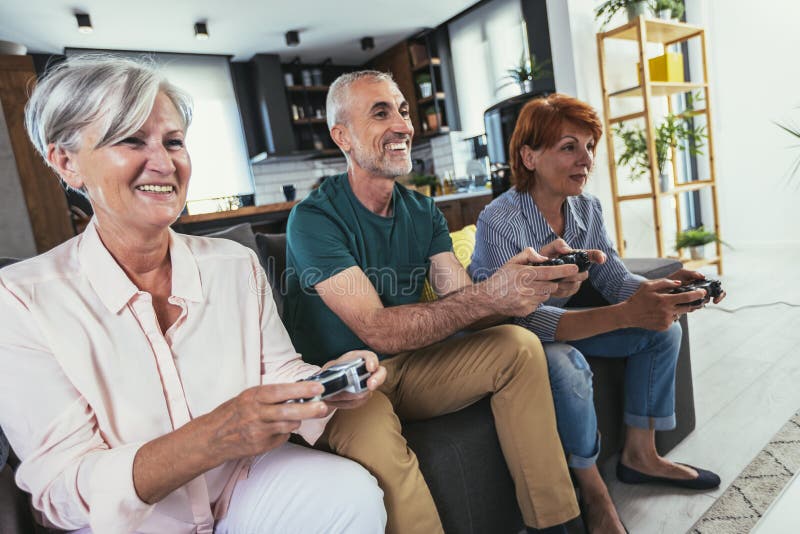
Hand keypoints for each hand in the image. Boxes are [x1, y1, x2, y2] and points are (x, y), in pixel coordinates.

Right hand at [204, 382, 328, 462]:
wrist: (212, 438)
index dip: (301, 389)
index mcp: (253, 397)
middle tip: (324, 407)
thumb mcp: (248, 397)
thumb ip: (270, 396)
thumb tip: (298, 392)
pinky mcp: (261, 446)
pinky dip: (284, 432)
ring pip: (287, 425)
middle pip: (288, 411)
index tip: (318, 388)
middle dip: (309, 409)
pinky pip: (281, 437)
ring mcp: (259, 431)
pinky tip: (276, 429)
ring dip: (297, 420)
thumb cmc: (233, 413)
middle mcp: (256, 413)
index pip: (280, 391)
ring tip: (300, 415)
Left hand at [320, 350, 386, 409]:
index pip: (370, 356)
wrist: (329, 383)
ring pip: (367, 392)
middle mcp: (366, 370)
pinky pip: (358, 402)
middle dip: (377, 379)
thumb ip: (329, 372)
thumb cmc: (331, 372)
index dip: (372, 361)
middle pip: (380, 373)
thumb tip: (326, 381)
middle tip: (370, 385)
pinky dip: (347, 403)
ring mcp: (367, 383)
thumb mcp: (328, 368)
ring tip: (334, 396)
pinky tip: (336, 401)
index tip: (370, 368)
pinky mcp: (363, 396)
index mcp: (357, 358)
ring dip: (350, 396)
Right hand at [483, 247, 578, 316]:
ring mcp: (527, 301)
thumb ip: (529, 254)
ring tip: (530, 287)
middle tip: (543, 279)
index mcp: (524, 274)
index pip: (549, 271)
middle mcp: (526, 288)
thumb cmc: (501, 278)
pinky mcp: (526, 310)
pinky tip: (524, 296)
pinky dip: (536, 299)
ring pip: (546, 294)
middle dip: (552, 281)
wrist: (488, 298)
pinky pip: (539, 304)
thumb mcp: (512, 261)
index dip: (564, 270)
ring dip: (543, 290)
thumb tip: (544, 258)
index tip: (575, 268)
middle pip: (551, 285)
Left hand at [539, 239, 606, 297]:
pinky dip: (557, 289)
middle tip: (559, 274)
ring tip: (552, 279)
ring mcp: (576, 281)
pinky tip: (550, 285)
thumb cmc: (544, 257)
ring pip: (574, 285)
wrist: (535, 272)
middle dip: (572, 275)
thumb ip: (558, 245)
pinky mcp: (569, 291)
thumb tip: (567, 250)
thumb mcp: (549, 248)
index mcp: (577, 256)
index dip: (599, 256)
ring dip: (562, 282)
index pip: (592, 255)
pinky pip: (566, 292)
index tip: (602, 259)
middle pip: (583, 275)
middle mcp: (579, 269)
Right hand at [621, 279, 705, 329]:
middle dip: (692, 302)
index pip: (687, 297)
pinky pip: (673, 319)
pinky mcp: (664, 327)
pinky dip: (671, 315)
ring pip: (680, 313)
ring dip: (679, 308)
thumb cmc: (638, 298)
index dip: (697, 294)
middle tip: (692, 298)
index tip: (703, 292)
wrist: (628, 315)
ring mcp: (666, 321)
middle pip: (688, 307)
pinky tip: (661, 312)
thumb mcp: (648, 286)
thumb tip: (679, 283)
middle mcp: (667, 312)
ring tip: (669, 304)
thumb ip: (665, 282)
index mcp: (664, 300)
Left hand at [668, 268, 726, 304]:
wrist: (657, 288)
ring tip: (687, 301)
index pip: (716, 290)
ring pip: (700, 305)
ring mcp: (692, 299)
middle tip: (698, 301)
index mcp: (700, 284)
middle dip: (705, 301)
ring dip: (696, 305)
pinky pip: (691, 309)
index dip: (720, 295)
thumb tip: (703, 276)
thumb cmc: (671, 279)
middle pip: (709, 299)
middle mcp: (698, 292)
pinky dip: (689, 308)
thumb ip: (692, 273)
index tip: (715, 301)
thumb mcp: (681, 273)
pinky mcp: (685, 305)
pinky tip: (682, 304)